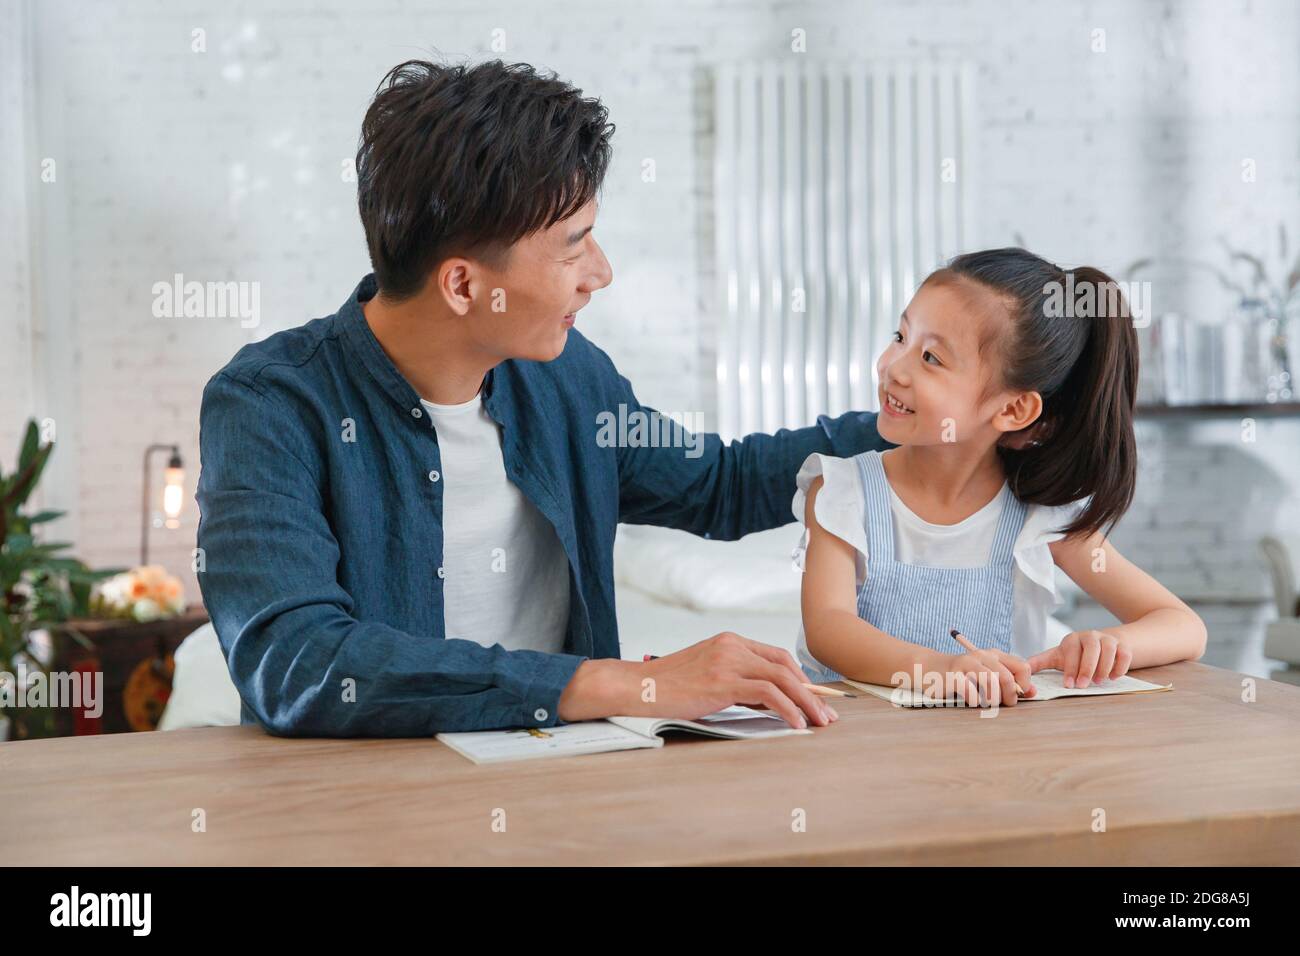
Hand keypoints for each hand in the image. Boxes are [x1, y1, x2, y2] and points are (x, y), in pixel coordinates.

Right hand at [558, 632, 837, 728]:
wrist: (636, 687)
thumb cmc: (667, 687)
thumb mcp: (706, 676)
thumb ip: (736, 681)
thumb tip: (768, 701)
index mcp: (729, 641)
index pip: (776, 656)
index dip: (800, 678)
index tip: (814, 698)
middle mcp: (732, 646)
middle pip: (785, 665)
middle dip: (811, 691)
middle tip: (826, 714)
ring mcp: (727, 661)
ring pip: (782, 678)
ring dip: (805, 702)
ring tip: (818, 722)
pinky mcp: (722, 682)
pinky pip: (767, 693)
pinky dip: (787, 709)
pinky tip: (795, 724)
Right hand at [936, 648, 1034, 706]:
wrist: (930, 668)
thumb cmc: (963, 676)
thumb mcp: (988, 675)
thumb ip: (1011, 683)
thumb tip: (1032, 692)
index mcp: (994, 654)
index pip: (1022, 667)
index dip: (1024, 684)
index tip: (1017, 694)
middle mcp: (981, 655)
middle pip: (1006, 677)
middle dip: (1009, 696)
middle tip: (1004, 703)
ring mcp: (966, 663)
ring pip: (990, 683)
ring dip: (992, 699)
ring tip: (987, 702)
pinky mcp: (952, 675)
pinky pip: (970, 691)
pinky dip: (973, 700)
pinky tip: (970, 700)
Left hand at [1027, 630, 1131, 687]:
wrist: (1099, 644)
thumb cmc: (1074, 655)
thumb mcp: (1056, 657)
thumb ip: (1038, 663)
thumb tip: (1019, 669)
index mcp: (1071, 639)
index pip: (1071, 652)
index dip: (1070, 670)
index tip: (1068, 685)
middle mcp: (1090, 636)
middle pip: (1090, 649)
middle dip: (1086, 669)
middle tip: (1083, 686)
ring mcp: (1107, 639)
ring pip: (1108, 649)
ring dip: (1104, 667)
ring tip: (1098, 682)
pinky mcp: (1122, 645)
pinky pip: (1125, 653)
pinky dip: (1121, 666)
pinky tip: (1114, 677)